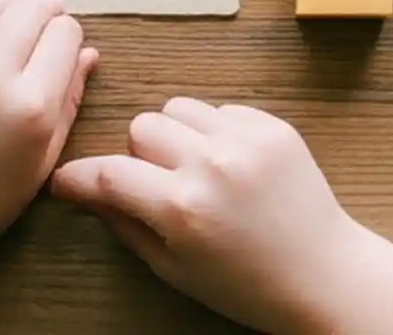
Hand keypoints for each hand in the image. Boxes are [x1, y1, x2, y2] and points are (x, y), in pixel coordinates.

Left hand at [0, 0, 96, 334]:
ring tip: (8, 22)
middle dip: (45, 6)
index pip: (64, 33)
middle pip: (30, 8)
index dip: (69, 33)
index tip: (63, 42)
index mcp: (32, 105)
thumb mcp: (44, 156)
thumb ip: (70, 99)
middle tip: (46, 12)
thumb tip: (89, 51)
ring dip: (6, 6)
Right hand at [50, 97, 349, 333]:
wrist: (324, 276)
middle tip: (161, 186)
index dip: (80, 177)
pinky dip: (216, 133)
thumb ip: (124, 224)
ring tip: (197, 169)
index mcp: (182, 208)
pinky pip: (221, 109)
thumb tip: (84, 191)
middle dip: (141, 156)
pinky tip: (232, 166)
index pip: (110, 173)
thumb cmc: (247, 284)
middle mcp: (212, 166)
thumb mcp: (173, 268)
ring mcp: (246, 142)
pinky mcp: (274, 127)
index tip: (68, 181)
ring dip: (176, 136)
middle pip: (140, 127)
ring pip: (177, 108)